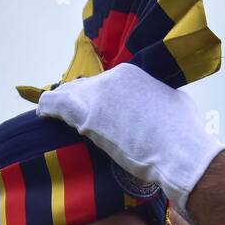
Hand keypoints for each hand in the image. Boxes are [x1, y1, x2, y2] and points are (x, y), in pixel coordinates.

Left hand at [37, 64, 223, 207]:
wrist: (179, 151)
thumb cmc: (183, 131)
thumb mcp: (173, 100)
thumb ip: (156, 97)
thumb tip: (155, 102)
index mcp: (131, 73)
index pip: (105, 82)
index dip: (99, 95)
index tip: (97, 107)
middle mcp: (111, 79)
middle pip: (85, 87)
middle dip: (79, 99)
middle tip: (72, 112)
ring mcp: (97, 97)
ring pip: (68, 94)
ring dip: (61, 103)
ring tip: (51, 112)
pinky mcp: (87, 117)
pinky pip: (57, 105)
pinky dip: (48, 108)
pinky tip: (41, 112)